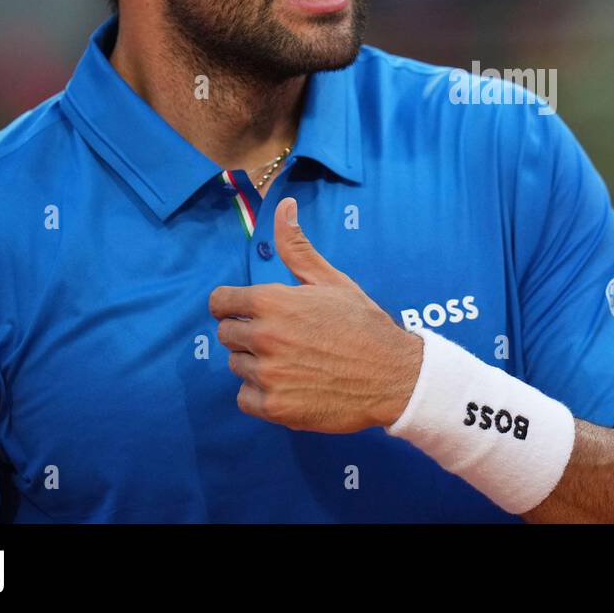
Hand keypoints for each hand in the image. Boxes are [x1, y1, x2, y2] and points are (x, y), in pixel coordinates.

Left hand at [209, 196, 423, 432]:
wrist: (394, 376)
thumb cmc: (363, 324)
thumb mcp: (331, 281)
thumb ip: (297, 248)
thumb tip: (284, 205)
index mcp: (272, 301)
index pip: (220, 303)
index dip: (232, 306)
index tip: (247, 313)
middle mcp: (263, 337)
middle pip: (226, 335)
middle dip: (248, 335)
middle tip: (284, 339)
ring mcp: (267, 374)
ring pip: (238, 367)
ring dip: (257, 365)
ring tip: (294, 362)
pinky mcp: (273, 407)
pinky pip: (245, 398)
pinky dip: (262, 395)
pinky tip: (291, 386)